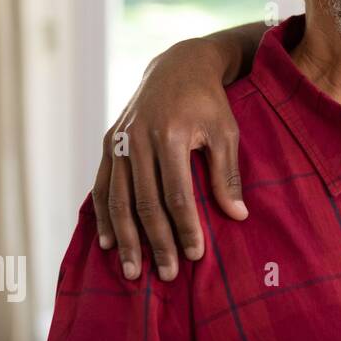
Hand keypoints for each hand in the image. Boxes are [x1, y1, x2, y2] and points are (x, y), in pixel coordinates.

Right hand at [92, 39, 248, 281]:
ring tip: (133, 271)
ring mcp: (119, 141)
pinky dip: (104, 216)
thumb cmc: (209, 103)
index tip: (196, 255)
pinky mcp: (109, 143)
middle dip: (156, 242)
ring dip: (125, 239)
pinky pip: (102, 186)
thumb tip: (237, 216)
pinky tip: (109, 243)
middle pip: (144, 203)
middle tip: (167, 274)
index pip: (177, 193)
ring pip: (118, 200)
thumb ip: (228, 175)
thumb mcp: (226, 132)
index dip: (185, 227)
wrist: (178, 66)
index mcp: (172, 134)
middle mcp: (139, 139)